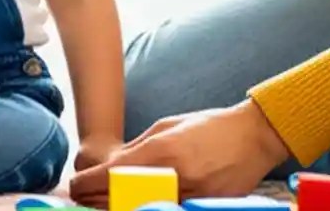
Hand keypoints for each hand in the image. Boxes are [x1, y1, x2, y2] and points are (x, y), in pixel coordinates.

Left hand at [68, 100, 289, 206]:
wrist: (254, 137)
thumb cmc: (209, 126)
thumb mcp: (167, 126)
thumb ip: (138, 148)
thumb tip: (111, 165)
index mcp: (161, 151)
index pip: (111, 176)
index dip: (86, 184)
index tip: (74, 186)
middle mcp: (173, 177)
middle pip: (119, 199)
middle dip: (94, 199)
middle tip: (82, 197)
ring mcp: (190, 196)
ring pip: (139, 210)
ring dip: (116, 207)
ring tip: (102, 202)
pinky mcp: (203, 207)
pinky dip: (144, 208)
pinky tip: (134, 204)